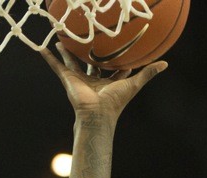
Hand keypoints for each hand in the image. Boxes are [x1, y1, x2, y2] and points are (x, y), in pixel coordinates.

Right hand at [40, 43, 166, 118]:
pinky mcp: (68, 78)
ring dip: (67, 50)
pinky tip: (41, 48)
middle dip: (89, 49)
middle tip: (87, 34)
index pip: (112, 64)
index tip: (116, 41)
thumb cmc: (115, 102)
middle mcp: (94, 78)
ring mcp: (79, 78)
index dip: (115, 54)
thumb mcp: (134, 83)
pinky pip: (56, 66)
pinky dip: (48, 58)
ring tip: (62, 37)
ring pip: (72, 60)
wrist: (97, 115)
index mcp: (109, 79)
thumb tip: (165, 64)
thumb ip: (148, 73)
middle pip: (91, 60)